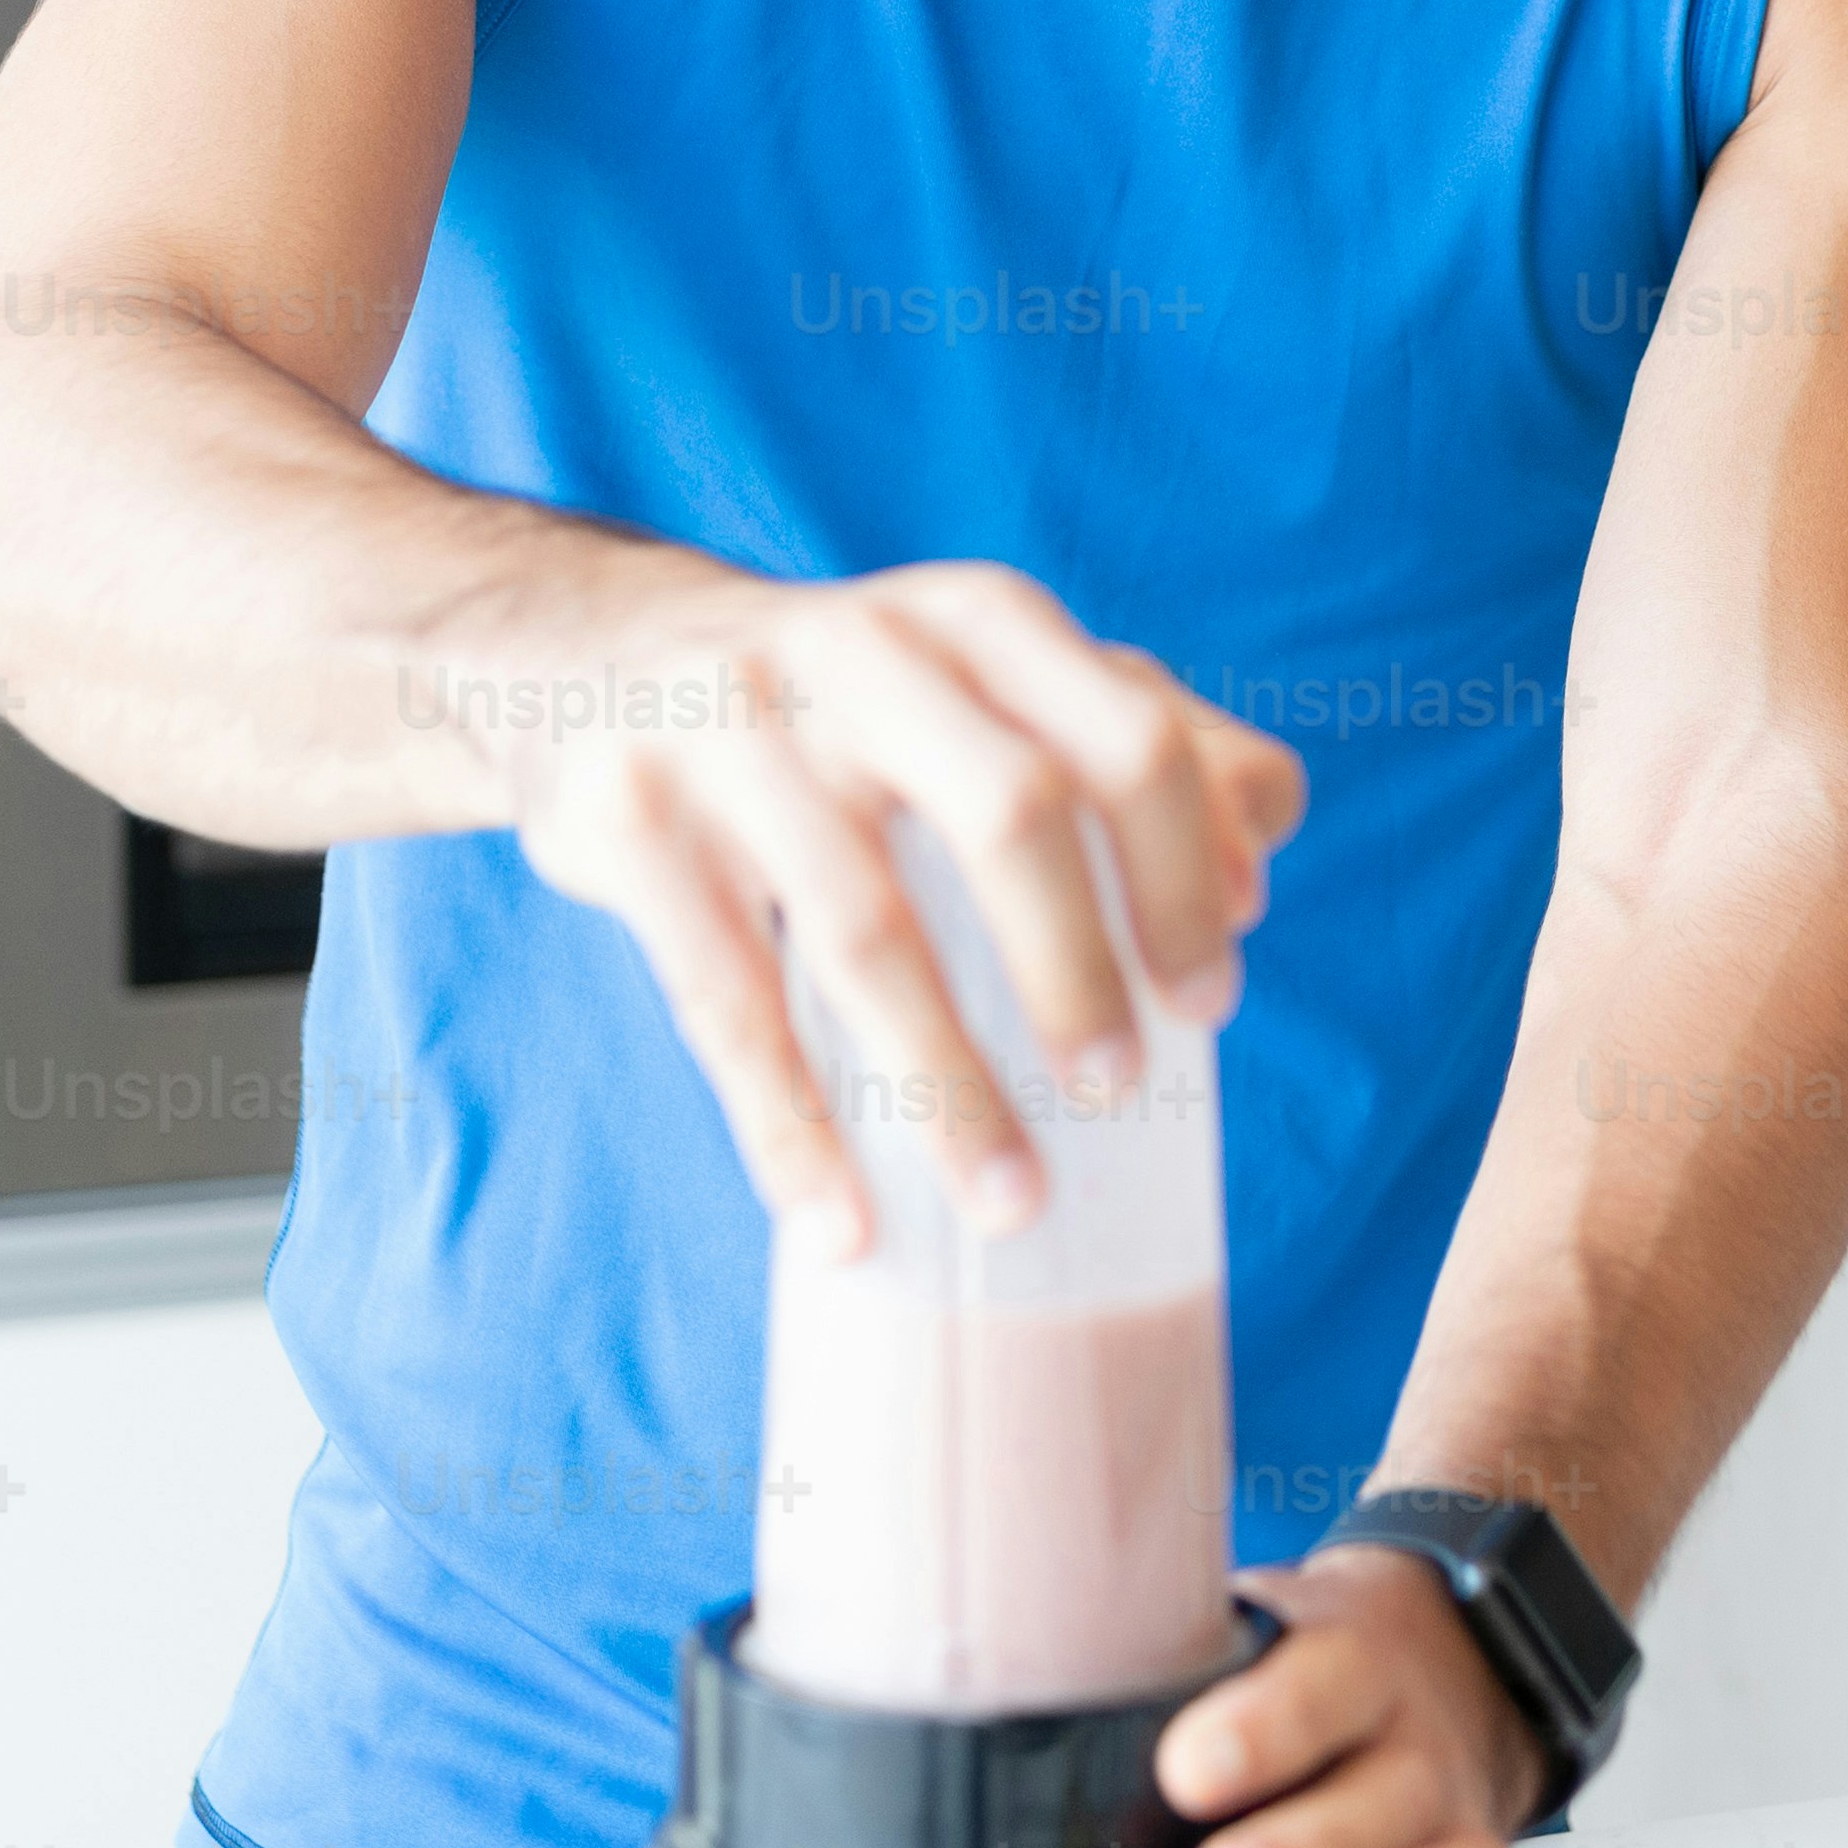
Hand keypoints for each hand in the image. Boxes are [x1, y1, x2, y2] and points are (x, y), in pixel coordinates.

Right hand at [480, 560, 1299, 1258]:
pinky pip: (722, 1000)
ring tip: (1012, 1205)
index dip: (1183, 874)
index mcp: (978, 622)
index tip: (1210, 1000)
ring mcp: (730, 729)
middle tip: (1122, 1092)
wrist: (592, 662)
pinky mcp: (626, 819)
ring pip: (863, 929)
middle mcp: (861, 651)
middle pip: (1009, 811)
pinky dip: (787, 1128)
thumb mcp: (990, 683)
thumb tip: (1255, 874)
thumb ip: (1138, 744)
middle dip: (1078, 970)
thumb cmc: (853, 710)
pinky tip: (839, 1224)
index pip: (1126, 738)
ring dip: (948, 1085)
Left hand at [1162, 1545, 1546, 1847]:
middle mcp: (1411, 1763)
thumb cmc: (1296, 1686)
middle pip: (1385, 1795)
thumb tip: (987, 1730)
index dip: (1263, 1726)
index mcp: (1347, 1675)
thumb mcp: (1238, 1642)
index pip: (1320, 1683)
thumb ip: (1147, 1679)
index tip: (1188, 1770)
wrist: (1450, 1664)